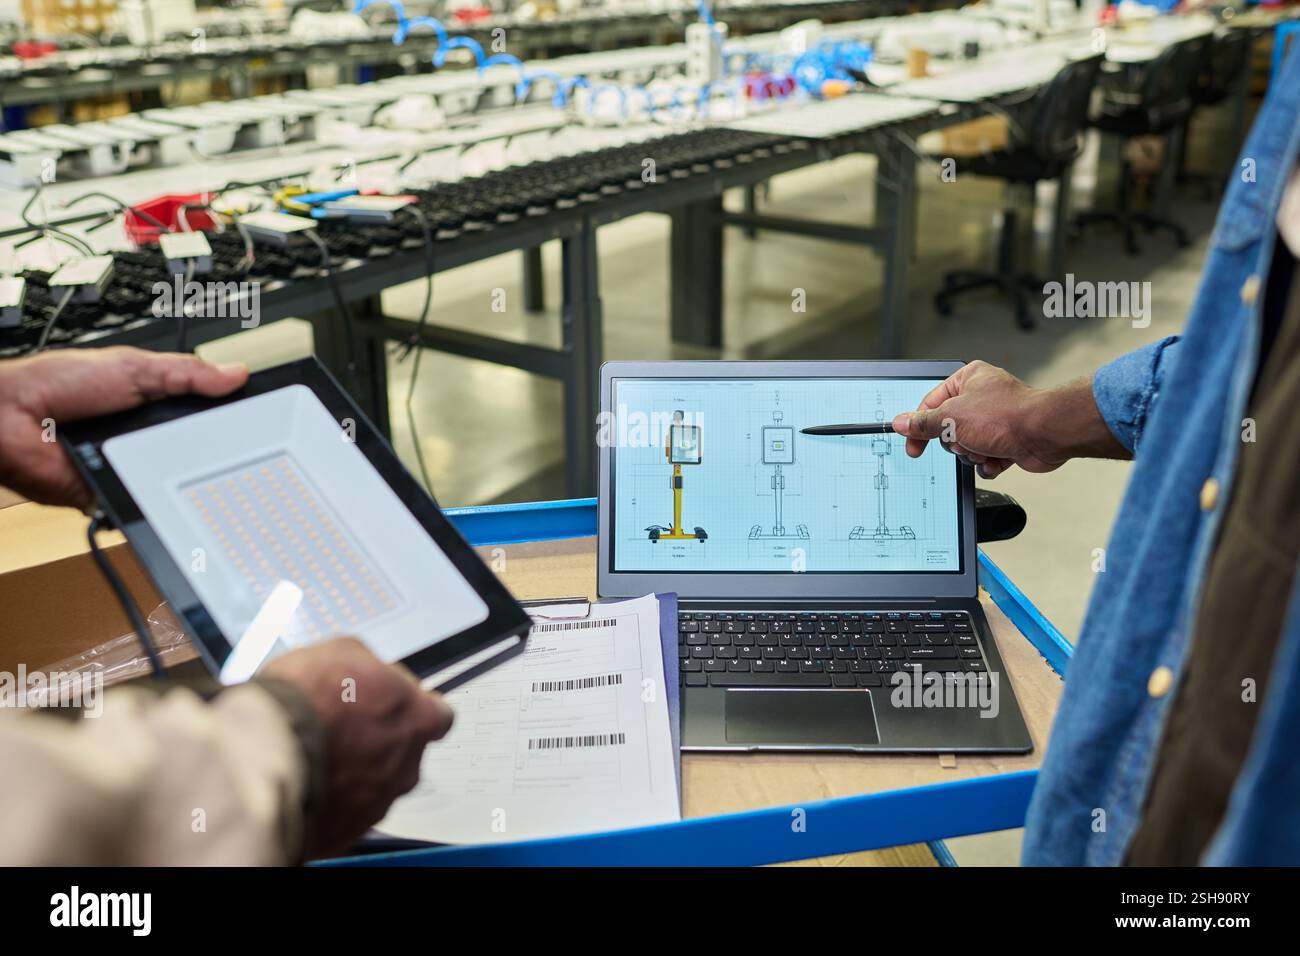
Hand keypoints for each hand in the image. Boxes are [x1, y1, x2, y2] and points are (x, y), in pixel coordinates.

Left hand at [0, 347, 247, 509]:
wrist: (11, 418)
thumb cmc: (56, 383)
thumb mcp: (134, 367)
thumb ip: (186, 372)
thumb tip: (235, 373)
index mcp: (153, 405)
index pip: (204, 415)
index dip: (230, 420)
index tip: (260, 424)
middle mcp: (143, 439)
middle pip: (196, 453)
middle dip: (215, 454)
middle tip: (238, 452)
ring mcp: (131, 468)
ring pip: (173, 482)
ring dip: (182, 478)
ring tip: (197, 470)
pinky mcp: (114, 494)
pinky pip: (143, 505)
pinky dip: (151, 502)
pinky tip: (161, 491)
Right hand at [262, 637, 453, 857]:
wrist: (264, 752)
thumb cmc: (305, 701)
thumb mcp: (344, 650)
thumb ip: (370, 667)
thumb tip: (369, 671)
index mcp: (418, 719)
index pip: (438, 715)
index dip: (411, 707)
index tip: (390, 701)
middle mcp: (408, 765)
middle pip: (405, 752)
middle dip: (380, 739)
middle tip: (344, 725)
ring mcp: (378, 802)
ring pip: (375, 783)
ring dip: (354, 769)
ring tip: (317, 750)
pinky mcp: (346, 830)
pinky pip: (345, 808)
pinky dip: (331, 794)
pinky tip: (307, 775)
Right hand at [891, 361, 1126, 478]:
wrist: (1045, 434)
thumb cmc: (1006, 417)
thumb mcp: (951, 418)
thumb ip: (923, 423)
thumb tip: (902, 423)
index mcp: (968, 379)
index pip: (931, 403)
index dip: (919, 426)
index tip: (912, 444)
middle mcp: (982, 397)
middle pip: (948, 428)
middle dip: (955, 442)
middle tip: (964, 440)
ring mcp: (996, 420)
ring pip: (966, 446)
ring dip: (972, 454)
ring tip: (986, 447)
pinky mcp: (1007, 441)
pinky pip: (985, 458)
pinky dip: (989, 462)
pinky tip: (999, 456)